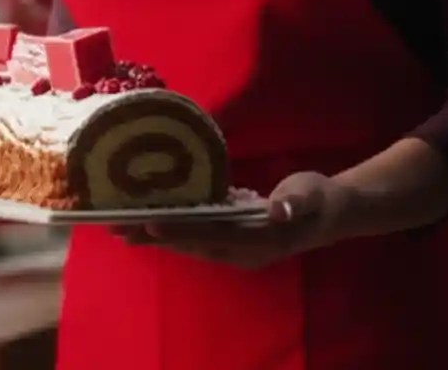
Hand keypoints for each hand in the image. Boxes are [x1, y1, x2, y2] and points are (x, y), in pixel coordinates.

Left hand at [114, 172, 353, 268]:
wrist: (331, 213)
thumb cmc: (319, 199)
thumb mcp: (311, 195)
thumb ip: (296, 203)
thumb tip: (279, 210)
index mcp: (258, 241)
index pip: (211, 237)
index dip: (180, 232)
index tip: (149, 225)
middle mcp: (241, 252)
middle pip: (190, 245)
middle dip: (154, 237)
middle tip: (116, 227)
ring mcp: (235, 250)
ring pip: (189, 244)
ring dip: (156, 237)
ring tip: (121, 229)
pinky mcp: (231, 241)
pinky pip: (196, 238)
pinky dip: (172, 232)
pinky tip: (149, 224)